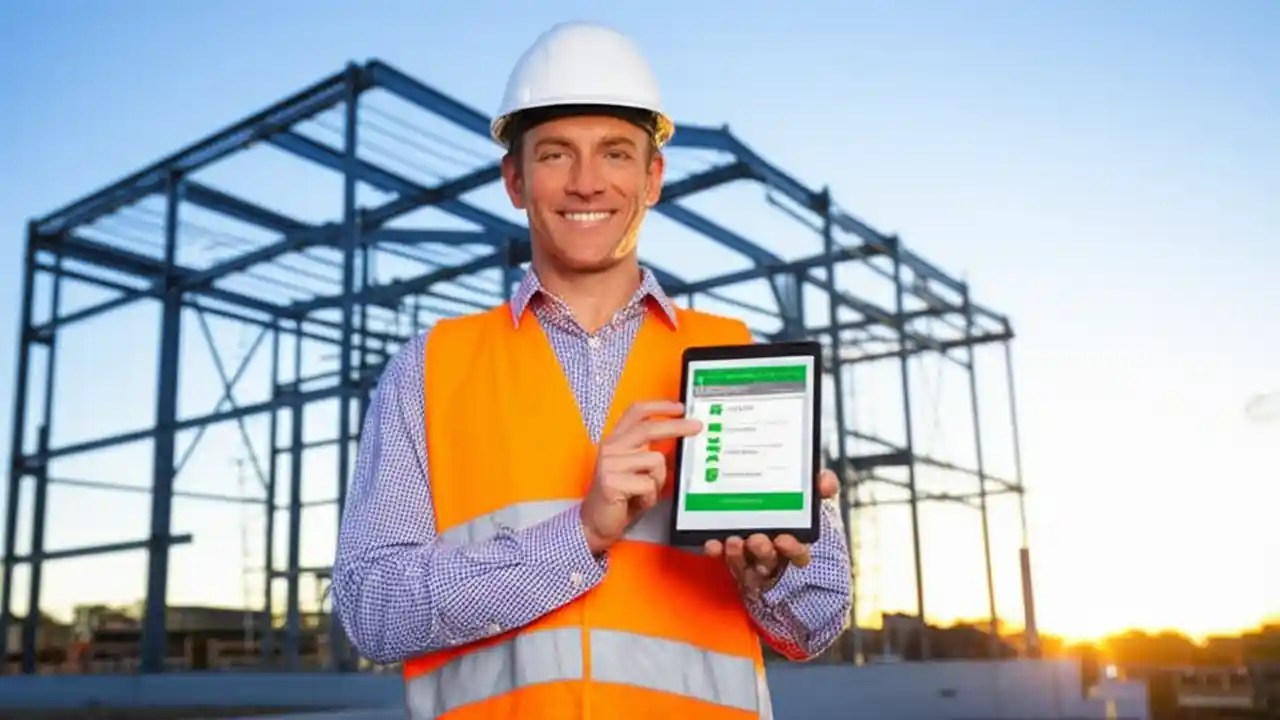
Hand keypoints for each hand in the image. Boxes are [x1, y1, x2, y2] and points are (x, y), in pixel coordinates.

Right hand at [580, 400, 702, 554]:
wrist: (595, 524)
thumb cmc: (620, 499)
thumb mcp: (636, 470)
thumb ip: (649, 452)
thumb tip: (679, 437)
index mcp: (616, 441)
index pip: (636, 413)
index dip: (659, 406)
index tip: (679, 407)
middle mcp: (611, 448)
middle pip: (648, 428)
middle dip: (676, 426)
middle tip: (697, 426)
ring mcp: (610, 463)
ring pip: (655, 460)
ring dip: (657, 481)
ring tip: (644, 493)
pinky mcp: (612, 481)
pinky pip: (649, 484)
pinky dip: (649, 497)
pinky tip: (636, 502)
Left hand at [704, 469, 839, 594]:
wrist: (757, 493)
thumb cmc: (785, 501)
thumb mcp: (807, 490)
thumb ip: (820, 484)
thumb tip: (826, 483)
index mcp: (793, 541)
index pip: (799, 554)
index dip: (794, 551)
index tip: (785, 539)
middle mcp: (771, 553)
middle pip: (770, 561)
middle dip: (763, 553)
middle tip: (757, 539)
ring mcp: (748, 558)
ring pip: (744, 564)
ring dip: (738, 554)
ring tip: (733, 539)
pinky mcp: (728, 556)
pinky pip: (721, 558)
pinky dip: (717, 550)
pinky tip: (713, 542)